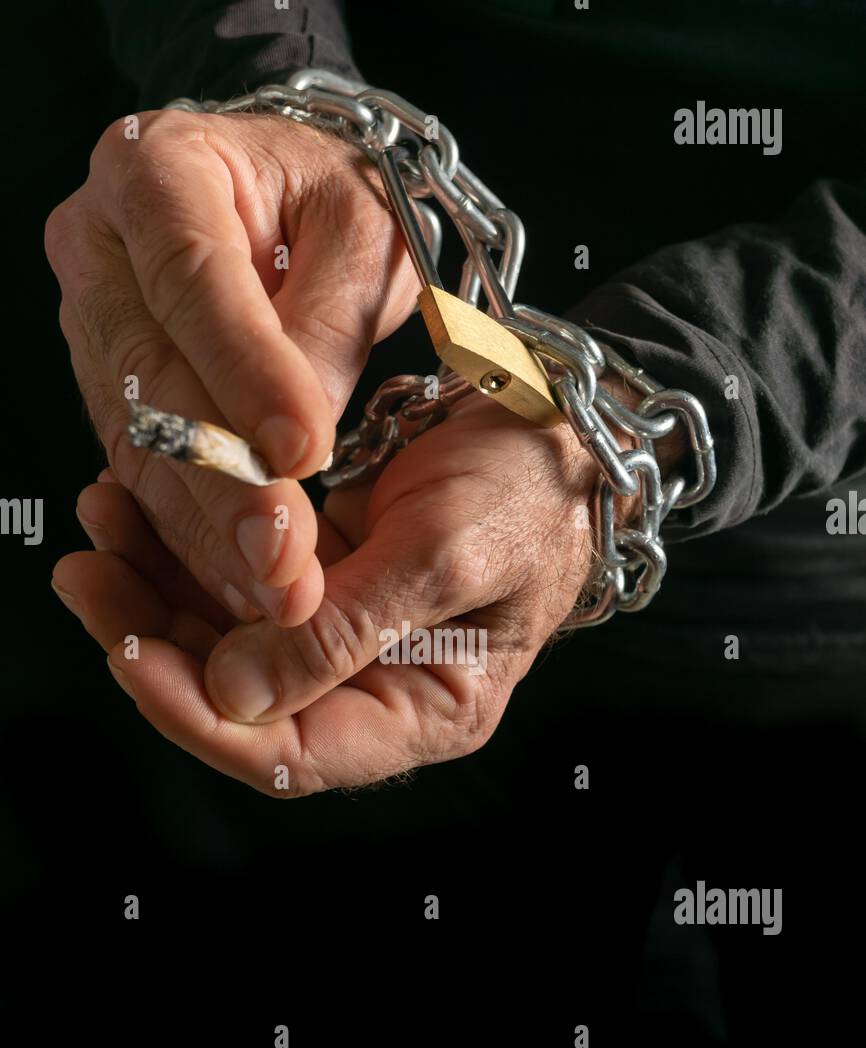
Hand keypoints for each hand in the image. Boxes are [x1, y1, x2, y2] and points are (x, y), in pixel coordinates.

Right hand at [45, 109, 417, 625]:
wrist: (278, 197)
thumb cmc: (327, 197)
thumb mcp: (360, 229)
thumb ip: (329, 325)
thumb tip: (294, 449)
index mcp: (156, 168)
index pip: (193, 280)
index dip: (245, 373)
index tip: (302, 453)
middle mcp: (99, 245)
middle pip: (150, 378)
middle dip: (224, 483)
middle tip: (287, 561)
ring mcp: (92, 321)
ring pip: (138, 443)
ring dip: (207, 530)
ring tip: (276, 593)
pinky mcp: (106, 387)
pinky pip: (143, 471)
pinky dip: (195, 534)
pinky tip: (245, 582)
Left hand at [52, 392, 600, 795]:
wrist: (559, 416)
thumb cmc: (532, 488)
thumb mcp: (443, 554)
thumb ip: (342, 634)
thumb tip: (234, 696)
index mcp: (422, 712)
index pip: (292, 756)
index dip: (202, 718)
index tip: (130, 655)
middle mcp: (374, 688)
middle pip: (241, 701)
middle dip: (154, 643)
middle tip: (89, 577)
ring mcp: (341, 633)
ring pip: (224, 638)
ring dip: (155, 589)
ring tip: (102, 525)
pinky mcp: (319, 578)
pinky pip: (236, 581)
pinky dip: (184, 548)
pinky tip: (140, 504)